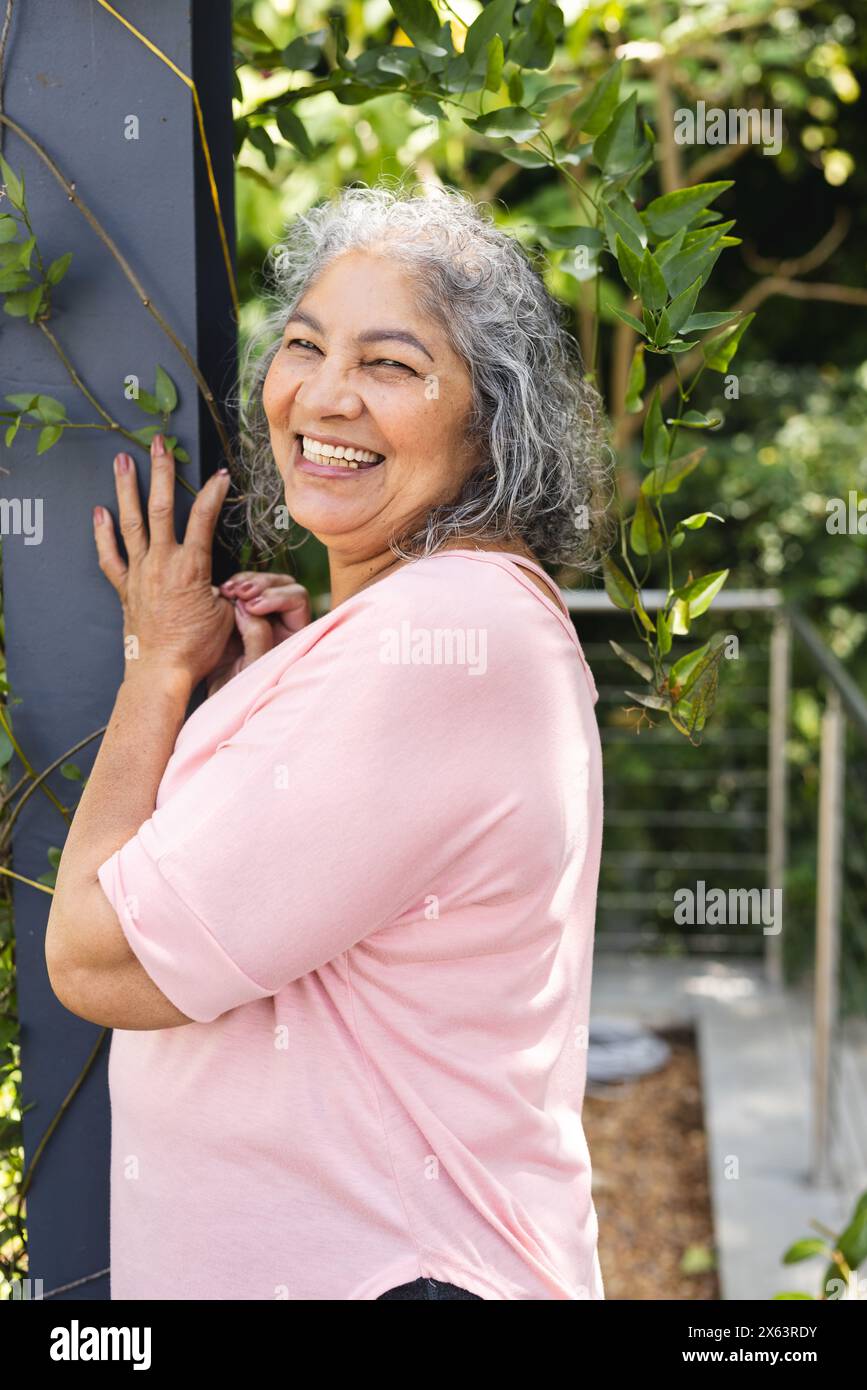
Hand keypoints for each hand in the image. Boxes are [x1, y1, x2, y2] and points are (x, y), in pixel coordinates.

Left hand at [93, 435, 235, 688]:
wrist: (161, 671)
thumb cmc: (197, 648)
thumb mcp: (227, 615)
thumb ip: (226, 589)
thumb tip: (230, 581)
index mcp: (191, 567)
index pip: (203, 518)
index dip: (213, 493)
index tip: (220, 475)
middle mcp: (161, 563)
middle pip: (161, 507)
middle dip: (161, 471)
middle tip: (159, 444)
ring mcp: (140, 573)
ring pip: (132, 522)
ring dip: (127, 489)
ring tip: (122, 461)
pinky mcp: (125, 587)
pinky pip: (110, 556)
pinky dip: (103, 533)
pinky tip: (99, 512)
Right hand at [205, 572, 311, 696]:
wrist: (217, 702)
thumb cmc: (241, 692)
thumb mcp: (254, 668)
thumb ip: (257, 636)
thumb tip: (246, 606)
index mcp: (294, 635)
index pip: (298, 600)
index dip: (277, 596)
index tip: (253, 607)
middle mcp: (282, 622)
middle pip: (283, 585)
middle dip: (262, 584)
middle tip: (240, 592)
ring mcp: (261, 616)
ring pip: (262, 584)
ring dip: (246, 582)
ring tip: (228, 590)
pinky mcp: (240, 615)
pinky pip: (241, 591)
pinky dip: (232, 587)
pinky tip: (222, 592)